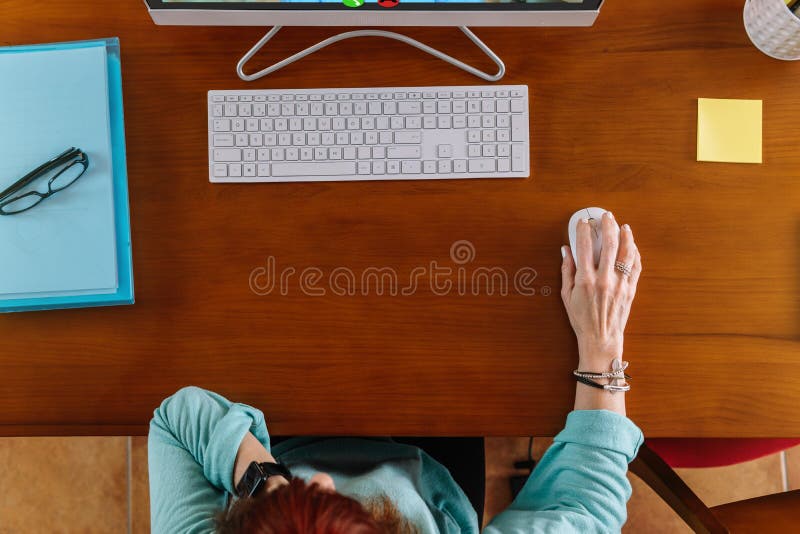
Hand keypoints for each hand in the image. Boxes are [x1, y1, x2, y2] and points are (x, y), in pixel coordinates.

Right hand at [561, 212, 641, 370]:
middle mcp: (604, 279)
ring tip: (623, 226)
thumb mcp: (566, 296)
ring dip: (625, 236)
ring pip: (626, 252)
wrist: (601, 339)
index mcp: (585, 280)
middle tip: (606, 216)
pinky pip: (636, 266)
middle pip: (608, 244)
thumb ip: (567, 271)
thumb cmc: (581, 319)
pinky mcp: (630, 289)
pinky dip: (635, 253)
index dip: (583, 230)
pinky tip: (632, 245)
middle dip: (607, 226)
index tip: (583, 222)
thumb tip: (566, 250)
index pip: (583, 247)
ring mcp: (620, 284)